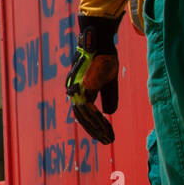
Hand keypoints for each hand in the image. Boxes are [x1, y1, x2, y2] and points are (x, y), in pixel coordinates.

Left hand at [65, 15, 120, 144]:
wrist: (100, 42)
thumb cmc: (104, 58)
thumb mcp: (109, 81)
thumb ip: (108, 97)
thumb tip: (109, 113)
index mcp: (78, 90)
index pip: (83, 113)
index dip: (93, 124)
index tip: (103, 134)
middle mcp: (74, 92)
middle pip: (83, 118)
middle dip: (95, 131)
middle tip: (107, 141)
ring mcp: (77, 91)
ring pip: (86, 117)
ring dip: (98, 129)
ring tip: (109, 139)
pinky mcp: (83, 89)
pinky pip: (90, 110)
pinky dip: (99, 121)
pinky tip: (107, 129)